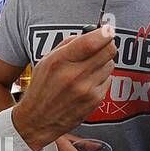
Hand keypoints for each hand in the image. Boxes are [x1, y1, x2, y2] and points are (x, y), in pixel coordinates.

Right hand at [12, 25, 116, 146]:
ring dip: (104, 62)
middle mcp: (74, 75)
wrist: (39, 120)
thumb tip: (90, 33)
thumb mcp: (46, 61)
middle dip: (108, 44)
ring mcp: (87, 89)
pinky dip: (102, 78)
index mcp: (60, 61)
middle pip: (109, 51)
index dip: (105, 33)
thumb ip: (67, 44)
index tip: (107, 30)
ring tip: (89, 68)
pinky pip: (108, 80)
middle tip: (103, 45)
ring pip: (110, 64)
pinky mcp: (95, 100)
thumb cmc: (42, 88)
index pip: (91, 42)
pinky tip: (88, 82)